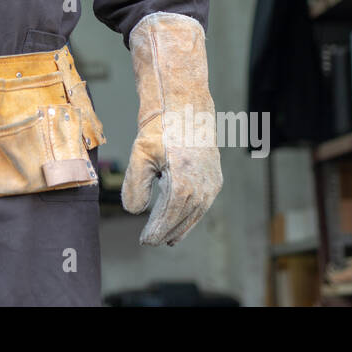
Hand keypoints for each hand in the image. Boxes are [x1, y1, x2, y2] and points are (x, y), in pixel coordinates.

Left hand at [121, 13, 222, 245]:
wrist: (186, 109)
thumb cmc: (160, 130)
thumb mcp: (140, 154)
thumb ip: (135, 185)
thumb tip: (135, 211)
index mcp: (183, 183)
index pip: (168, 217)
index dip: (156, 231)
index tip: (144, 240)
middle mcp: (202, 187)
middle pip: (183, 219)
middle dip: (166, 232)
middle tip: (150, 241)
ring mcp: (212, 184)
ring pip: (195, 214)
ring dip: (180, 227)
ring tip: (166, 239)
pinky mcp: (216, 180)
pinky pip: (203, 205)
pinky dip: (192, 216)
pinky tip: (181, 221)